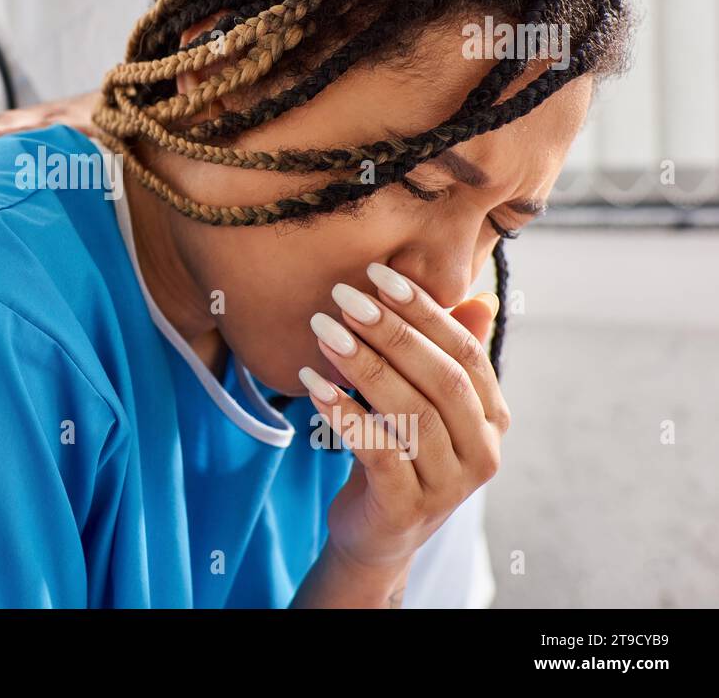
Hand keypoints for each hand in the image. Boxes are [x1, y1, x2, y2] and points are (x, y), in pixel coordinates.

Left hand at [300, 263, 509, 581]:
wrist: (376, 533)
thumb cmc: (399, 452)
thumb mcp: (424, 402)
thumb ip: (444, 354)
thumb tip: (479, 296)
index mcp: (493, 417)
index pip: (465, 352)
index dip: (424, 310)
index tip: (378, 273)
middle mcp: (483, 451)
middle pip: (442, 380)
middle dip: (392, 332)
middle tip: (344, 297)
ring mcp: (449, 485)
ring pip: (411, 414)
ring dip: (364, 366)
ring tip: (322, 331)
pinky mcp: (407, 508)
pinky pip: (379, 452)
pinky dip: (345, 415)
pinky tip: (313, 386)